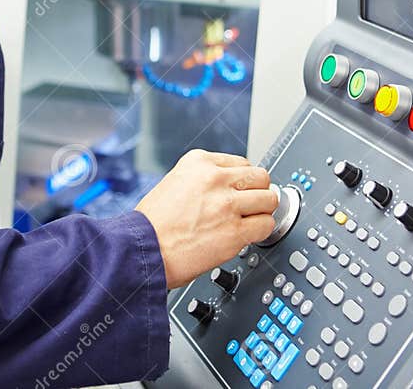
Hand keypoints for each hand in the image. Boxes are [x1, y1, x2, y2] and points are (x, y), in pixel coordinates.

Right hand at [135, 149, 277, 288]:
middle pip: (260, 177)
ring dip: (262, 212)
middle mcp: (215, 179)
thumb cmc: (152, 223)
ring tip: (250, 220)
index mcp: (199, 162)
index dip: (242, 181)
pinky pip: (266, 225)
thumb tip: (228, 187)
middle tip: (251, 205)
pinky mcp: (235, 231)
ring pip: (269, 199)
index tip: (240, 191)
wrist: (143, 249)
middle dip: (258, 192)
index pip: (241, 163)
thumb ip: (203, 180)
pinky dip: (261, 231)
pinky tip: (249, 235)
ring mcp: (227, 204)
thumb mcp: (174, 182)